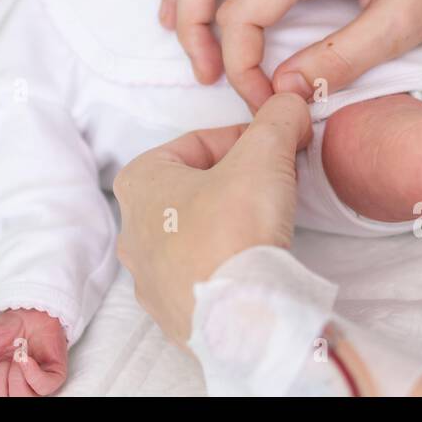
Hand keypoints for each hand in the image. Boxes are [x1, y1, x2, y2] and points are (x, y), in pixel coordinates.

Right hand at [0, 308, 68, 396]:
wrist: (28, 314)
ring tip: (15, 358)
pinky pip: (43, 387)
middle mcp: (12, 392)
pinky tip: (25, 358)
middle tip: (2, 360)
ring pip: (21, 398)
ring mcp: (33, 388)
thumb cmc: (5, 332)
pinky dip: (32, 372)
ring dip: (14, 375)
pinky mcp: (52, 378)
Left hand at [113, 93, 311, 344]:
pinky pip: (201, 276)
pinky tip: (253, 264)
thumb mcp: (263, 153)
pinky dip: (225, 264)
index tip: (273, 147)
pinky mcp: (172, 314)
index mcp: (138, 183)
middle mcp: (131, 231)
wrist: (242, 318)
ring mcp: (148, 278)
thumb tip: (289, 103)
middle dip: (234, 180)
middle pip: (192, 188)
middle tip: (273, 182)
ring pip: (194, 233)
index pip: (196, 144)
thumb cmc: (237, 230)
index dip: (242, 139)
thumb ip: (277, 118)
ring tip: (266, 224)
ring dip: (228, 222)